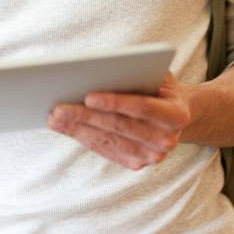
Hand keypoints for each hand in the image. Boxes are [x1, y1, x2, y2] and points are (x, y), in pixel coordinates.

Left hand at [47, 71, 190, 169]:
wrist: (178, 114)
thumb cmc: (160, 86)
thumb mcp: (158, 74)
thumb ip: (137, 72)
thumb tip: (101, 69)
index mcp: (176, 114)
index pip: (142, 107)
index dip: (115, 102)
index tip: (88, 96)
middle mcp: (167, 139)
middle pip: (119, 127)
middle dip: (86, 117)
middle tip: (59, 108)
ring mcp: (152, 155)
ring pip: (108, 141)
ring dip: (78, 130)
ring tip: (55, 118)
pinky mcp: (136, 163)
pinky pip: (106, 150)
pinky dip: (84, 138)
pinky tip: (67, 128)